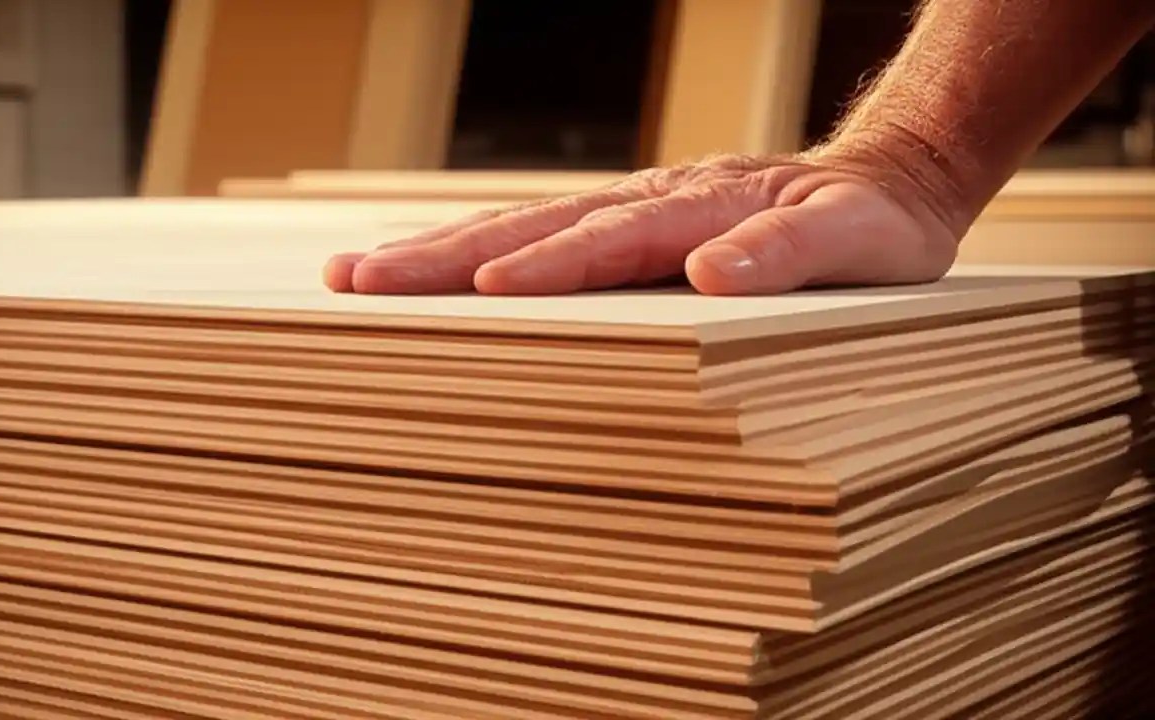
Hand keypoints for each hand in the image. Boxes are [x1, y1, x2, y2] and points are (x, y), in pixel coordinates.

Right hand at [322, 147, 967, 295]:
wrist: (886, 174)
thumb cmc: (875, 225)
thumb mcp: (860, 240)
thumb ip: (790, 255)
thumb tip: (708, 271)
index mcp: (703, 210)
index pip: (610, 240)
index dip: (549, 265)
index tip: (481, 288)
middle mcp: (652, 201)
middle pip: (536, 226)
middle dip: (445, 256)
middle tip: (358, 281)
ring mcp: (631, 204)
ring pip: (520, 222)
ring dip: (436, 248)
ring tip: (355, 271)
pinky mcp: (625, 215)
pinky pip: (537, 227)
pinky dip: (472, 243)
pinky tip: (425, 260)